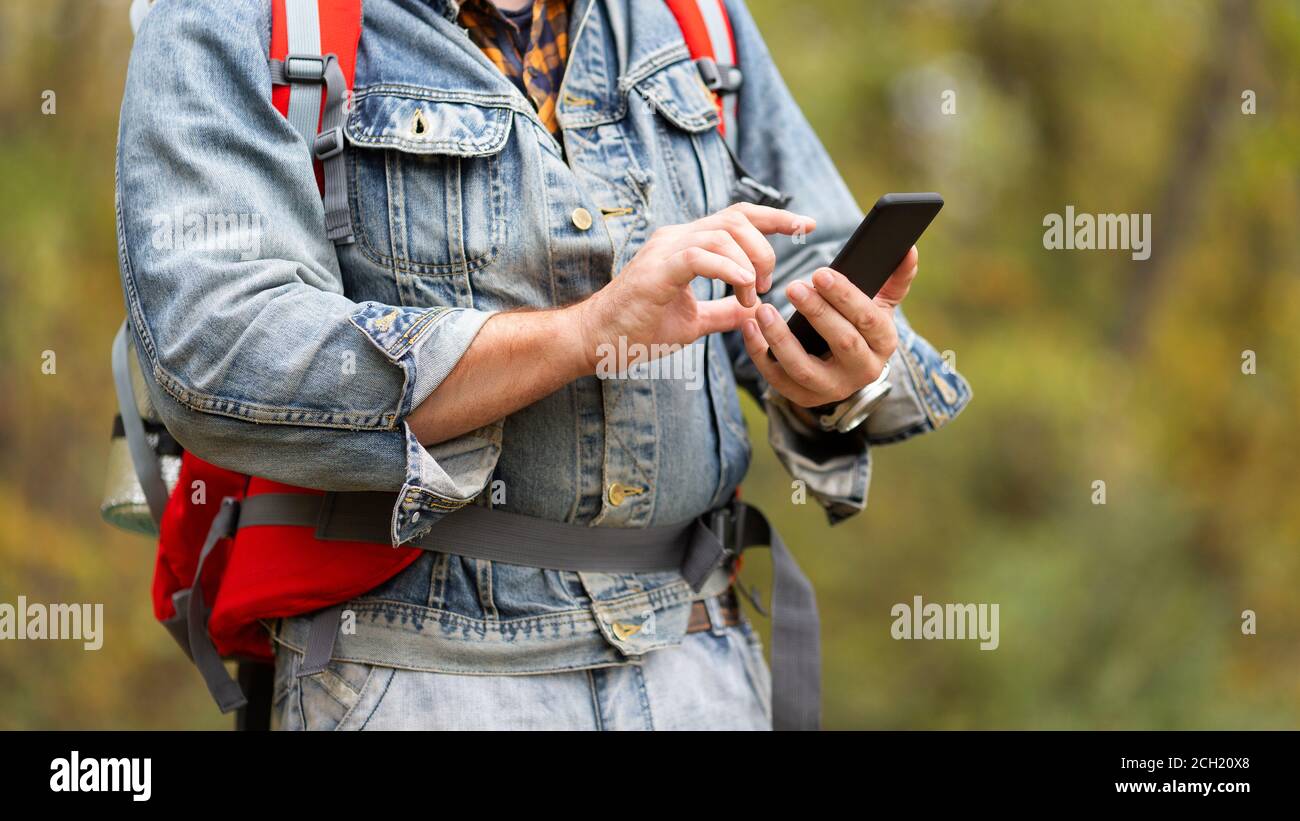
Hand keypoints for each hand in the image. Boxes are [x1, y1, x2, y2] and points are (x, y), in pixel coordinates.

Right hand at [574, 203, 815, 369]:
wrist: (596, 341)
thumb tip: (754, 309)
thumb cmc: (637, 330)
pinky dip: (729, 269)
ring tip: (750, 293)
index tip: (807, 226)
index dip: (776, 218)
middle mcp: (677, 238)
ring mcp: (666, 249)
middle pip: (737, 217)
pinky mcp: (657, 269)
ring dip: (750, 262)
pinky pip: (701, 255)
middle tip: (768, 284)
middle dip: (768, 245)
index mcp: (687, 245)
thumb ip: (723, 311)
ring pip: (723, 232)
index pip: (737, 217)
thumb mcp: (693, 321)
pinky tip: (740, 288)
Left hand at [741, 246, 918, 407]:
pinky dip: (759, 352)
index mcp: (884, 344)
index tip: (821, 272)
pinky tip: (748, 325)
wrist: (844, 368)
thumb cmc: (861, 327)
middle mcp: (862, 371)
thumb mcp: (881, 305)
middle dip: (816, 313)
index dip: (845, 296)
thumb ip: (895, 277)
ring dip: (780, 338)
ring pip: (803, 367)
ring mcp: (830, 388)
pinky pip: (776, 378)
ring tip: (762, 309)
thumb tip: (908, 248)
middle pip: (841, 342)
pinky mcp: (802, 397)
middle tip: (792, 286)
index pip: (868, 320)